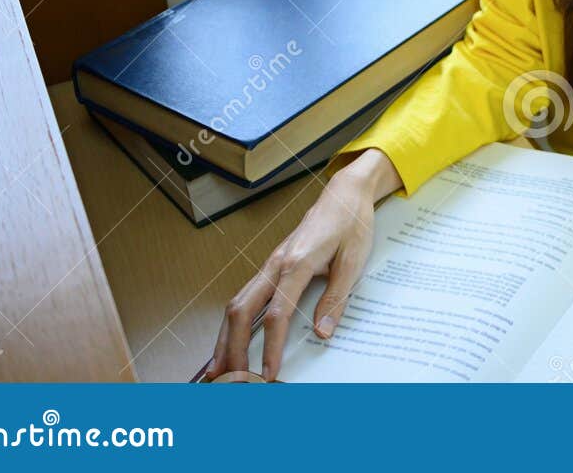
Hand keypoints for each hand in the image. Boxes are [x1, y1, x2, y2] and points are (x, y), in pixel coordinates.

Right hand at [203, 148, 399, 381]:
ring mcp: (270, 264)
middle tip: (229, 379)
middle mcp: (276, 264)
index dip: (270, 347)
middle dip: (232, 347)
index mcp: (297, 263)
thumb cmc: (351, 223)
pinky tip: (231, 339)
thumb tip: (321, 333)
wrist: (345, 194)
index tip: (268, 373)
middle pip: (242, 310)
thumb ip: (335, 298)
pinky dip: (234, 322)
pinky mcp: (272, 266)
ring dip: (225, 336)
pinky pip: (246, 296)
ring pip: (237, 303)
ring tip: (218, 368)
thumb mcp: (354, 261)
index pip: (277, 314)